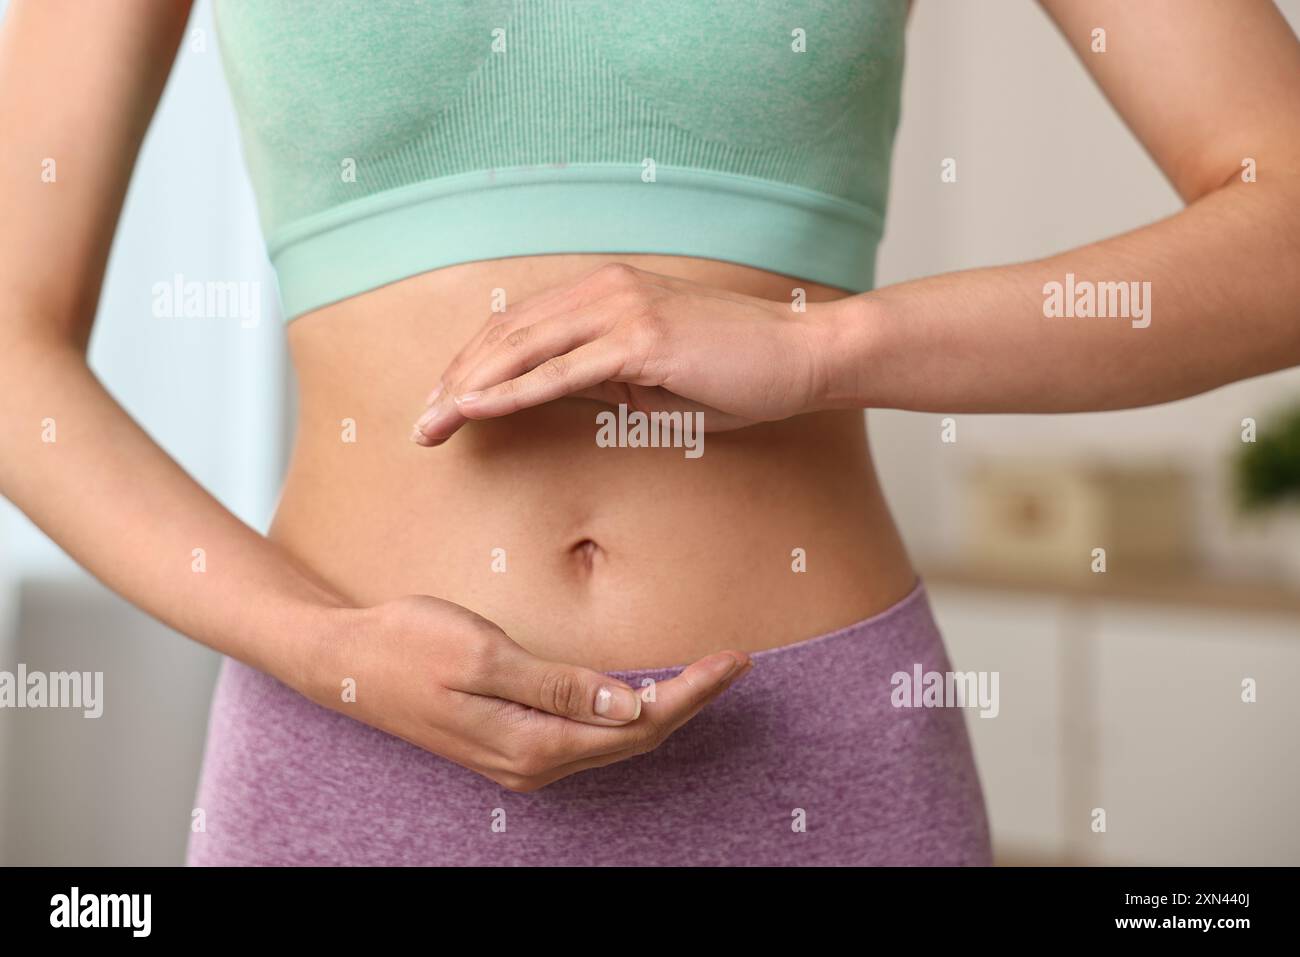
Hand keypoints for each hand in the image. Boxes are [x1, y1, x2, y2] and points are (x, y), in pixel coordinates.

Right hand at [301, 595, 752, 791]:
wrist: (342, 662)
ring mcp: (520, 759)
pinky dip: (624, 714)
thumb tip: (627, 708)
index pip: (638, 727)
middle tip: (735, 663)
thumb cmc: (406, 645)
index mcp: (532, 744)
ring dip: (662, 711)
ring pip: (613, 742)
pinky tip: (639, 692)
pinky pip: (585, 737)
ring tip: (704, 675)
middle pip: (634, 740)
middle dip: (690, 702)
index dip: (693, 695)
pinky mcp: (510, 743)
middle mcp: (533, 764)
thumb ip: (558, 686)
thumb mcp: (483, 654)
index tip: (735, 661)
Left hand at [411, 262, 847, 445]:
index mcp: (605, 293)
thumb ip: (600, 379)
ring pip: (522, 351)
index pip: (518, 328)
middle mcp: (605, 290)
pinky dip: (511, 393)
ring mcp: (622, 310)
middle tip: (420, 425)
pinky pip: (561, 373)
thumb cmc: (735, 371)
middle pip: (506, 335)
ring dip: (469, 390)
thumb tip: (550, 397)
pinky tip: (475, 411)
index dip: (472, 366)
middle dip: (455, 381)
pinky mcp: (641, 340)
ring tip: (431, 425)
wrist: (801, 356)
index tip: (442, 405)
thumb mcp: (653, 378)